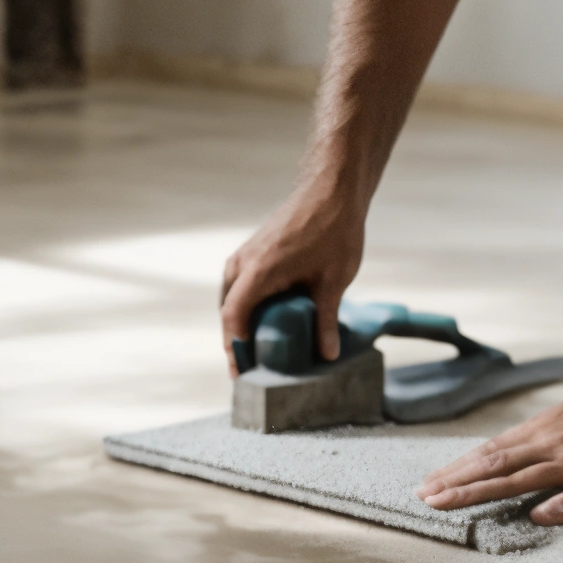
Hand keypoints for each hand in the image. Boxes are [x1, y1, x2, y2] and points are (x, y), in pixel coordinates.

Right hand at [220, 182, 364, 372]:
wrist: (330, 190)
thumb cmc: (333, 230)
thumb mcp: (334, 280)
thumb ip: (326, 319)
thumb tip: (327, 354)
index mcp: (259, 270)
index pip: (233, 317)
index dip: (235, 347)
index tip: (242, 372)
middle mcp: (243, 263)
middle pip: (228, 311)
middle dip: (236, 342)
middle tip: (248, 371)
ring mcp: (245, 255)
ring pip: (231, 298)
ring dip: (240, 324)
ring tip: (254, 350)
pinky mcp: (252, 251)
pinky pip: (239, 286)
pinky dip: (246, 306)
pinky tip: (263, 321)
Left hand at [417, 389, 562, 526]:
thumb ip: (535, 441)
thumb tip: (500, 458)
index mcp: (545, 430)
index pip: (491, 451)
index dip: (458, 469)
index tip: (429, 483)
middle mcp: (555, 445)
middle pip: (497, 463)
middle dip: (457, 482)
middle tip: (425, 497)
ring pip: (524, 479)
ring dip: (484, 492)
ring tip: (453, 505)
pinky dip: (559, 506)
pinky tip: (538, 516)